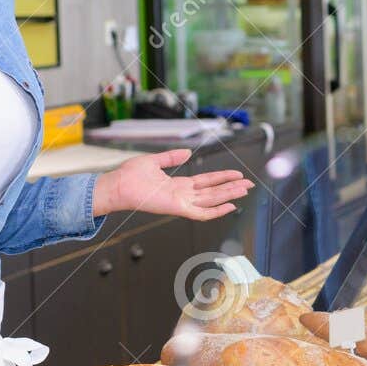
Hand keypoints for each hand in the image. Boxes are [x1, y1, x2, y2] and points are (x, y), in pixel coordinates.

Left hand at [104, 148, 253, 219]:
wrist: (117, 185)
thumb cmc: (129, 176)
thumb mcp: (154, 161)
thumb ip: (171, 157)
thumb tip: (187, 152)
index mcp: (178, 185)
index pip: (206, 182)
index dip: (222, 178)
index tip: (236, 174)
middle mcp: (182, 195)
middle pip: (213, 191)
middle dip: (231, 188)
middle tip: (249, 184)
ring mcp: (181, 203)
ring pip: (211, 200)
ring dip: (229, 195)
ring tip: (245, 190)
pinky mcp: (178, 208)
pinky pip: (201, 213)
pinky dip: (216, 211)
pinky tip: (230, 205)